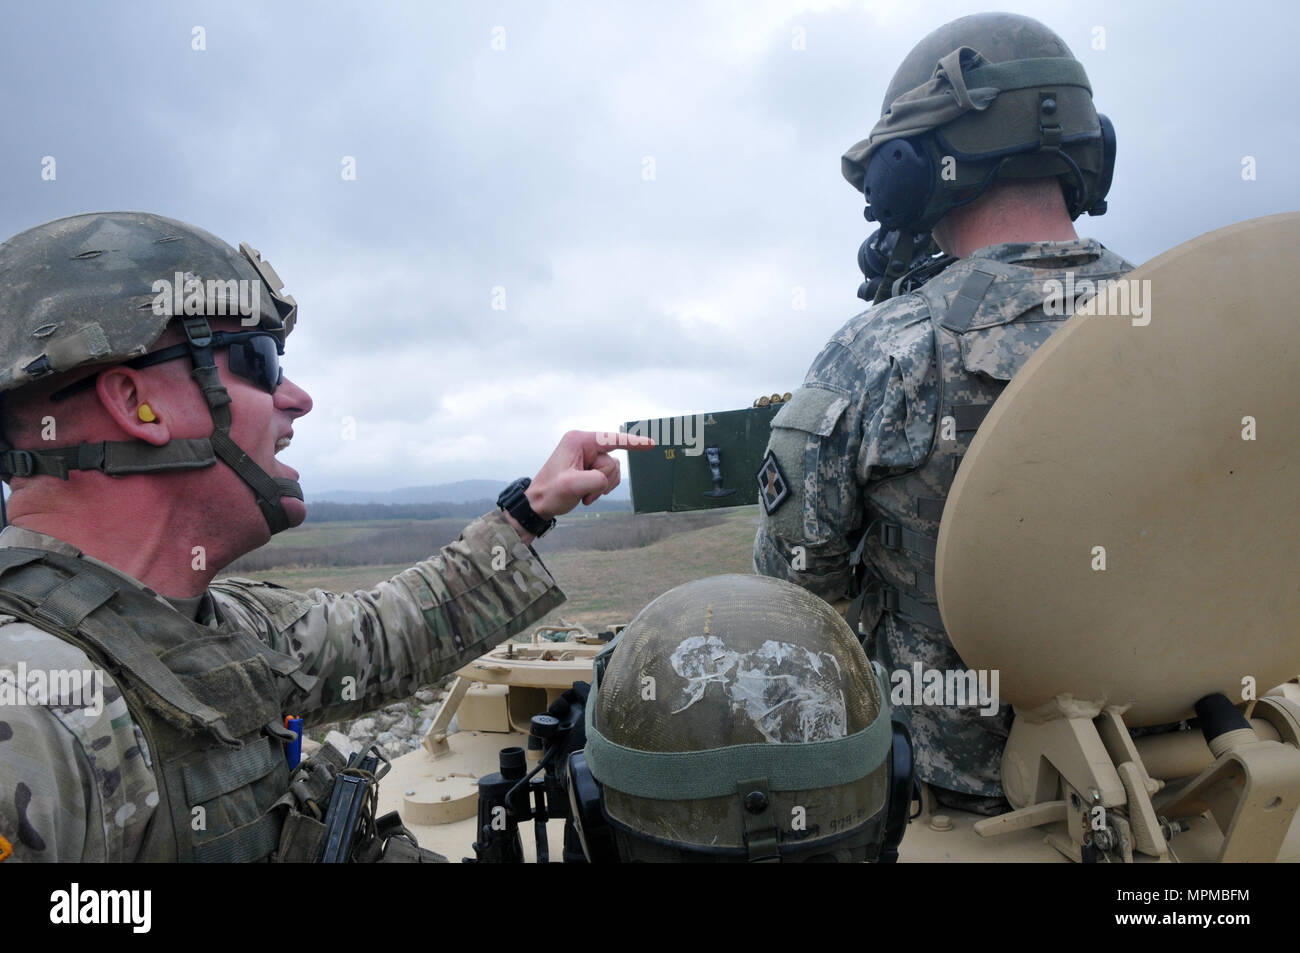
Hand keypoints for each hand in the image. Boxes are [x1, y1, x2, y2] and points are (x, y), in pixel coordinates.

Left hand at [506, 431, 654, 542]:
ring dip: (601, 487)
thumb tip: (605, 479)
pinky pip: (609, 477)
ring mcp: (588, 455)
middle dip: (602, 480)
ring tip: (583, 494)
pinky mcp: (590, 466)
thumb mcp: (570, 486)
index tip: (651, 444)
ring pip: (613, 471)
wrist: (538, 504)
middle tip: (583, 491)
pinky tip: (585, 494)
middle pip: (612, 461)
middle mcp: (584, 444)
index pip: (611, 439)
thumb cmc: (549, 492)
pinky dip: (601, 489)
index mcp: (578, 441)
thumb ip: (594, 480)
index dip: (633, 442)